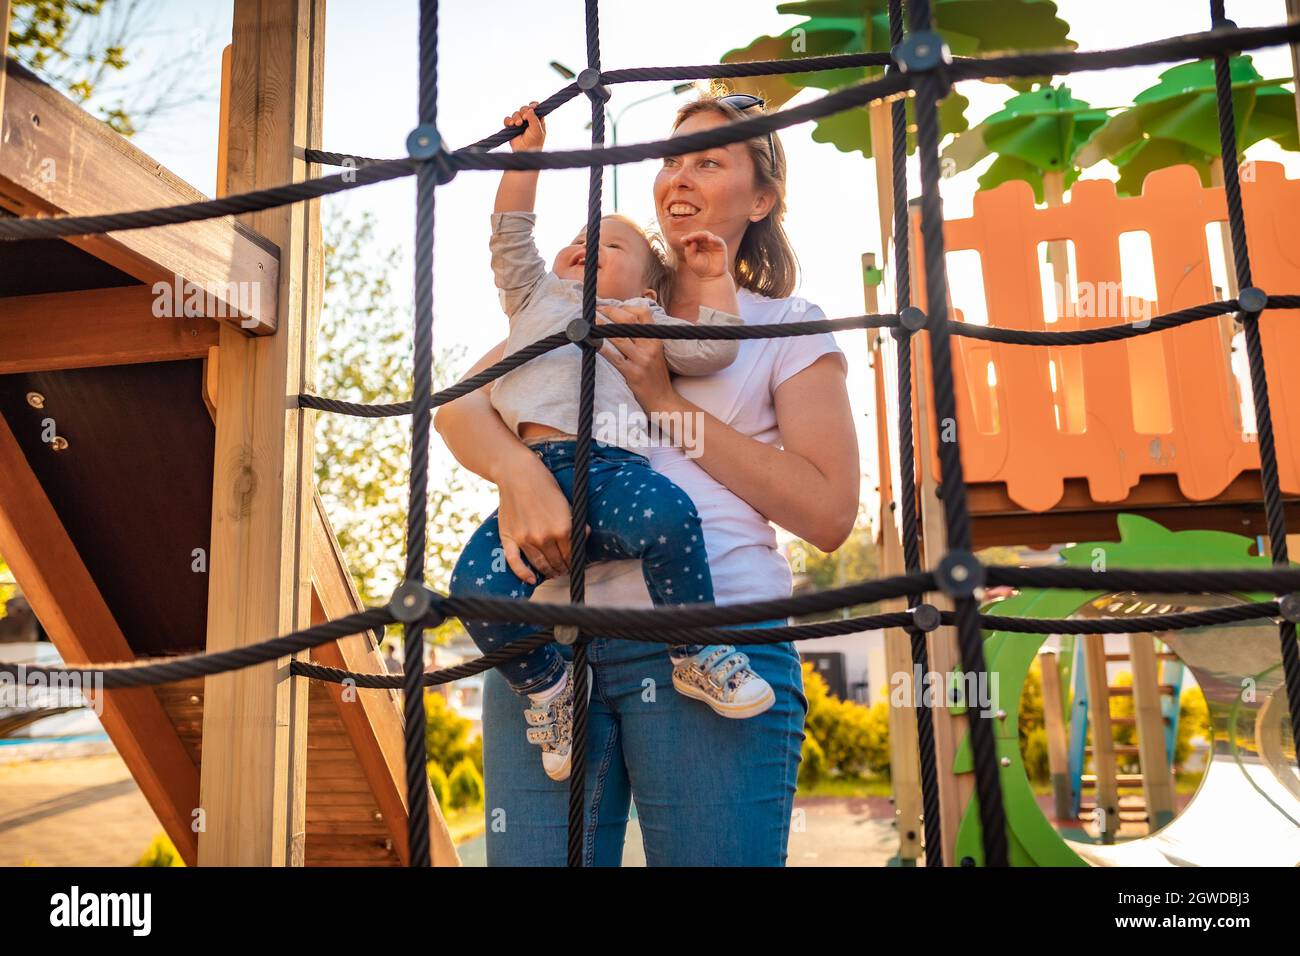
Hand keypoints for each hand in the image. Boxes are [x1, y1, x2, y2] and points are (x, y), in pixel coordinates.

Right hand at [495, 452, 576, 583]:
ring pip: (540, 564)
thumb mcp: (567, 503)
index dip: (574, 562)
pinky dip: (523, 574)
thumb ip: (575, 524)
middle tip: (564, 570)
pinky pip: (515, 563)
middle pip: (557, 562)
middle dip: (563, 568)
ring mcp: (526, 540)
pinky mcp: (510, 538)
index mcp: (563, 529)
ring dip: (548, 571)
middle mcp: (545, 537)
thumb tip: (583, 537)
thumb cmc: (544, 486)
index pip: (572, 555)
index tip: (574, 564)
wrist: (518, 474)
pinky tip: (532, 580)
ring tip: (553, 573)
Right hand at [504, 101, 544, 151]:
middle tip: (525, 117)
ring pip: (516, 114)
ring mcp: (519, 123)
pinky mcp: (511, 127)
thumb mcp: (537, 130)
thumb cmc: (534, 143)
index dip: (533, 105)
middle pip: (524, 109)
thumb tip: (530, 109)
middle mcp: (528, 120)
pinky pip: (507, 120)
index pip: (535, 108)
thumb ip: (534, 119)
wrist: (525, 152)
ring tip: (518, 124)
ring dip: (516, 117)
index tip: (532, 107)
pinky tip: (511, 125)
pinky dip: (508, 120)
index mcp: (537, 120)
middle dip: (523, 111)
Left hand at [594, 303, 677, 413]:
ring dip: (602, 327)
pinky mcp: (633, 374)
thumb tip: (623, 323)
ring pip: (619, 337)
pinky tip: (593, 343)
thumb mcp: (656, 352)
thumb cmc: (656, 376)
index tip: (612, 306)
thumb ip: (644, 338)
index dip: (625, 306)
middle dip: (610, 312)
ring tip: (590, 322)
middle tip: (597, 310)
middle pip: (628, 321)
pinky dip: (602, 348)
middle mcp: (650, 347)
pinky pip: (614, 358)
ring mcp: (642, 360)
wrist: (663, 400)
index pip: (643, 313)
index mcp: (656, 339)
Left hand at [680, 230, 729, 279]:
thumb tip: (692, 242)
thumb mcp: (691, 261)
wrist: (712, 276)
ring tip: (698, 236)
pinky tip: (709, 239)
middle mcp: (704, 242)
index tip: (682, 241)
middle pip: (699, 235)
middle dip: (694, 235)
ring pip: (707, 235)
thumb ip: (689, 252)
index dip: (687, 238)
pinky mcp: (720, 245)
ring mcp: (712, 243)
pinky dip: (714, 238)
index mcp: (695, 244)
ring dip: (702, 235)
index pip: (691, 238)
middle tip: (689, 237)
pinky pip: (718, 240)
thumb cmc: (700, 268)